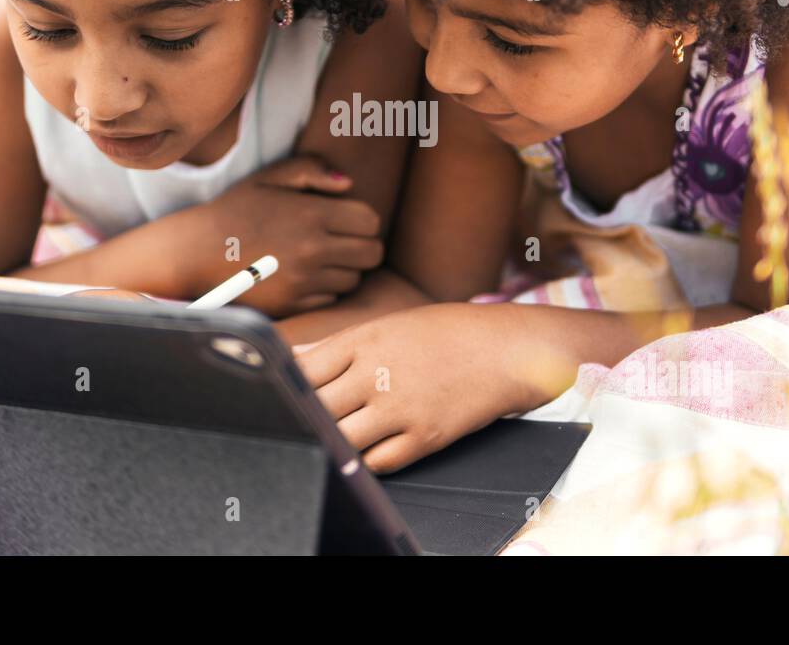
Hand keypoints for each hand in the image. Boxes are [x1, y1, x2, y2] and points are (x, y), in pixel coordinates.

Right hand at [194, 156, 383, 316]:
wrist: (197, 252)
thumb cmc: (237, 209)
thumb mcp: (270, 177)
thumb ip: (312, 169)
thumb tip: (349, 184)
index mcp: (312, 214)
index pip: (370, 221)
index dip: (362, 219)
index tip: (346, 219)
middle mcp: (313, 248)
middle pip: (372, 253)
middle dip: (362, 245)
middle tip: (341, 240)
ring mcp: (304, 279)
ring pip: (354, 279)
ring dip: (344, 269)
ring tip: (318, 257)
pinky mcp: (294, 303)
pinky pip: (331, 299)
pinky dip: (324, 289)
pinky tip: (303, 276)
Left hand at [295, 303, 537, 472]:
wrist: (505, 348)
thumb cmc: (447, 332)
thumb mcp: (389, 326)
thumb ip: (342, 346)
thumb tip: (298, 353)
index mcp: (363, 342)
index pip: (302, 370)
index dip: (286, 385)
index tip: (283, 393)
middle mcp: (376, 374)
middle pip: (315, 407)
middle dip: (305, 417)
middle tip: (304, 422)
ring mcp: (399, 408)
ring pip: (340, 439)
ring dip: (332, 441)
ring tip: (333, 439)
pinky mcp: (424, 436)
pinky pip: (378, 462)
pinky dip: (366, 461)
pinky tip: (368, 450)